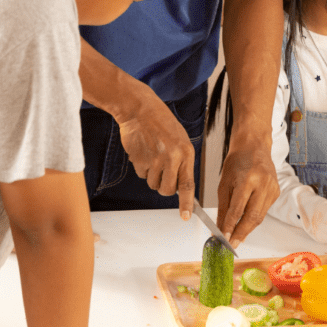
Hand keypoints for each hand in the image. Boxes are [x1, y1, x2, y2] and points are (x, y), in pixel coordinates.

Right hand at [116, 91, 196, 215]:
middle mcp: (171, 158)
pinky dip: (142, 167)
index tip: (186, 216)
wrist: (140, 110)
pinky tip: (144, 152)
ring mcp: (154, 160)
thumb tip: (180, 186)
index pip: (187, 184)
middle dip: (164, 187)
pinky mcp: (139, 160)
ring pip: (153, 183)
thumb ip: (182, 162)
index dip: (187, 203)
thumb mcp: (181, 140)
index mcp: (186, 152)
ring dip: (152, 175)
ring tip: (153, 155)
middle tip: (163, 174)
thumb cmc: (162, 124)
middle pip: (167, 190)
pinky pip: (141, 174)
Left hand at [216, 142, 279, 246]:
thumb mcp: (224, 183)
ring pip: (260, 216)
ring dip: (248, 229)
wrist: (254, 147)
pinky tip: (246, 223)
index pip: (238, 209)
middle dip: (241, 233)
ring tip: (236, 238)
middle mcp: (263, 184)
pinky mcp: (277, 191)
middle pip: (253, 216)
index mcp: (248, 179)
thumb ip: (223, 207)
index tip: (224, 239)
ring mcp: (272, 188)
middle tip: (232, 245)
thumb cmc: (237, 162)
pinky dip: (254, 218)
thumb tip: (220, 228)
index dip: (231, 226)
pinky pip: (264, 210)